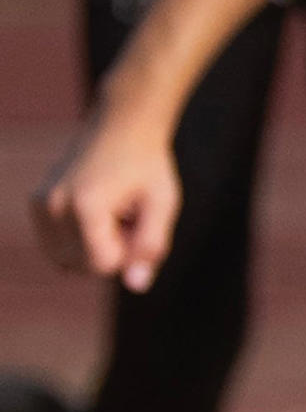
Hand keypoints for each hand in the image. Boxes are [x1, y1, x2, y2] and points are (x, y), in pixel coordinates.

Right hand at [36, 125, 183, 290]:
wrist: (122, 125)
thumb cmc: (148, 165)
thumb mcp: (163, 202)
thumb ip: (152, 246)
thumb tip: (138, 286)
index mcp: (85, 206)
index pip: (103, 265)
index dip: (129, 253)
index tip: (140, 222)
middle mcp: (54, 206)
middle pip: (83, 265)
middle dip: (111, 251)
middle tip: (128, 215)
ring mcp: (40, 205)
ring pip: (66, 261)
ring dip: (94, 248)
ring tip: (113, 214)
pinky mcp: (36, 204)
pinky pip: (57, 248)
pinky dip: (78, 241)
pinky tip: (97, 214)